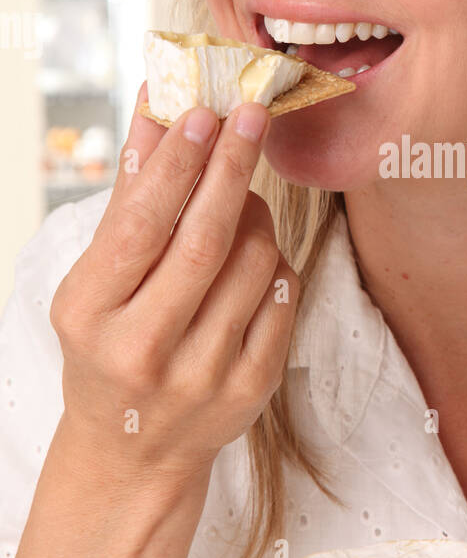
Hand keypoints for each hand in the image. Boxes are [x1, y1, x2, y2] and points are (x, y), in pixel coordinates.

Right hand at [50, 83, 297, 484]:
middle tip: (252, 114)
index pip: (142, 225)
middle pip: (206, 240)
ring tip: (239, 201)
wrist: (134, 450)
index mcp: (92, 316)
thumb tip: (157, 107)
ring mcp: (204, 374)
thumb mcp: (96, 280)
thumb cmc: (109, 345)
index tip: (203, 113)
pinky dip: (274, 261)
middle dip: (232, 167)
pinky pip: (283, 295)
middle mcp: (145, 350)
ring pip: (255, 261)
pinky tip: (253, 256)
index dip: (177, 164)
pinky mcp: (253, 387)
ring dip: (256, 213)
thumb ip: (129, 196)